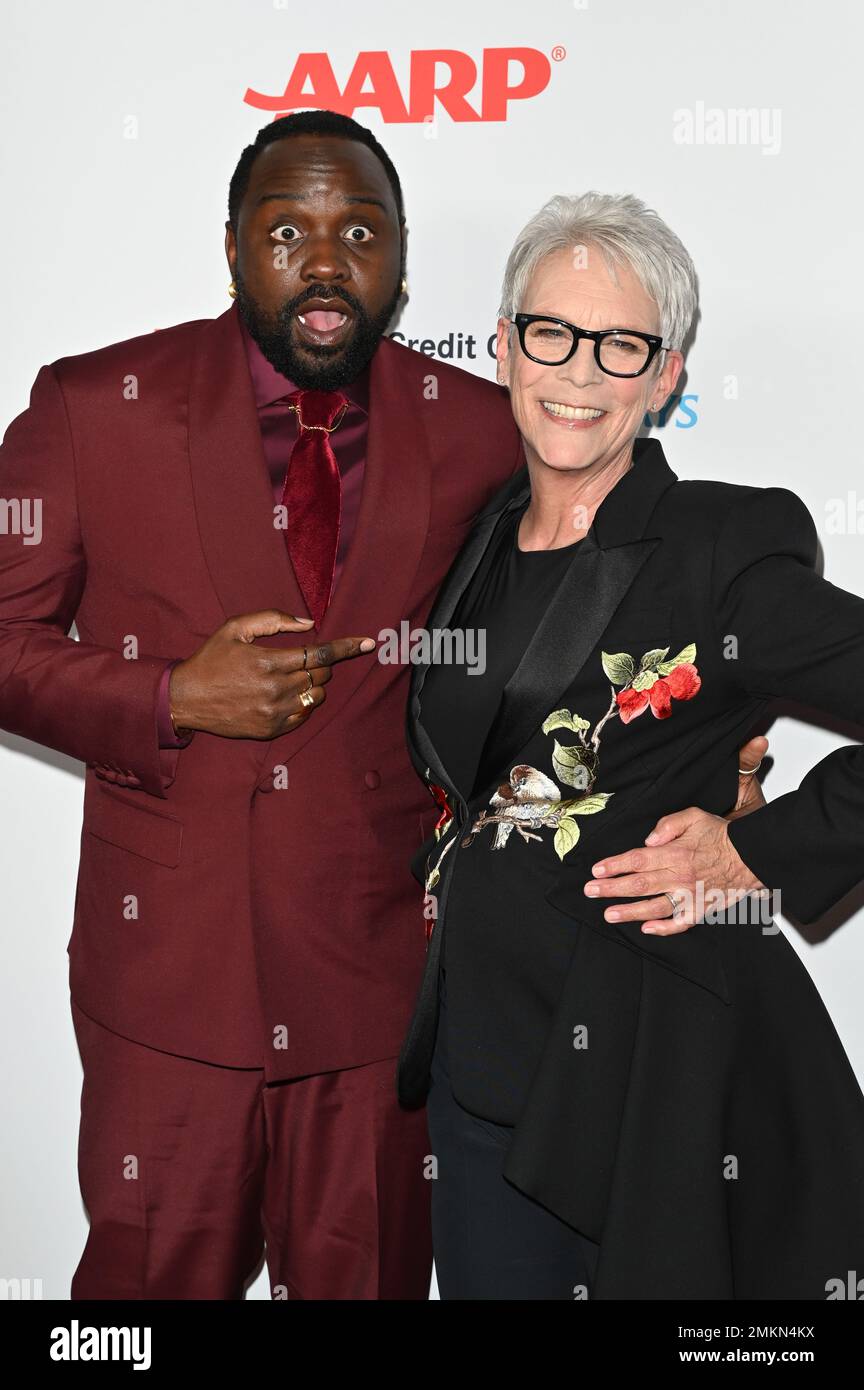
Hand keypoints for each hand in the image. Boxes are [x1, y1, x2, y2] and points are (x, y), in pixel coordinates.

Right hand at [169, 610, 376, 738]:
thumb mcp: (235, 628)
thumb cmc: (212, 659)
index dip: (347, 647)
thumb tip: (309, 624)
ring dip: (313, 685)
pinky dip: (303, 703)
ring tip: (290, 678)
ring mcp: (275, 713)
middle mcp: (276, 689)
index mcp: (269, 662)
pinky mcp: (271, 729)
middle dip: (319, 665)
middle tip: (299, 660)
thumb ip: (273, 620)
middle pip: (322, 676)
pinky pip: (304, 716)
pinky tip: (285, 695)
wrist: (186, 699)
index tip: (369, 642)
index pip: (320, 654)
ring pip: (316, 697)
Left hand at [583, 734, 769, 933]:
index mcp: (675, 852)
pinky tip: (647, 929)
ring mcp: (690, 895)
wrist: (752, 855)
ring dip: (630, 912)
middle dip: (611, 889)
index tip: (596, 870)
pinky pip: (680, 923)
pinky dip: (664, 928)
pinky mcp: (701, 909)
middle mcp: (679, 876)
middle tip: (590, 891)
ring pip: (654, 906)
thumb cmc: (722, 834)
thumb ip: (668, 824)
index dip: (614, 865)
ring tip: (609, 914)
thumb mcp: (694, 816)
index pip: (637, 859)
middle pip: (639, 884)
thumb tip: (647, 839)